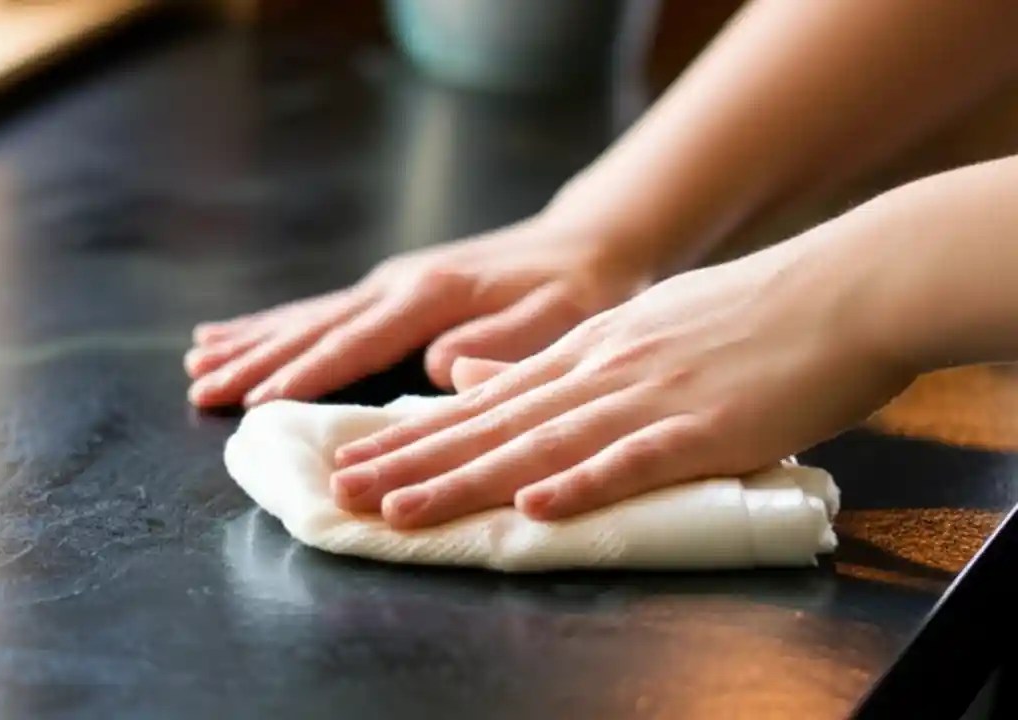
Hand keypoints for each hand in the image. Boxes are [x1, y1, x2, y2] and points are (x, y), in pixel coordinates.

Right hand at [185, 213, 652, 407]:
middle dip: (256, 360)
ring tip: (197, 363)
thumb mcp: (559, 318)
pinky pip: (320, 310)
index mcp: (433, 296)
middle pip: (315, 328)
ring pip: (306, 317)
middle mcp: (399, 284)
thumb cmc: (578, 290)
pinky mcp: (389, 288)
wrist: (583, 243)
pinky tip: (235, 333)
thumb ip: (499, 343)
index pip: (358, 341)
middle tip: (200, 389)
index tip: (256, 400)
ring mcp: (389, 283)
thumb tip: (435, 367)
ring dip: (251, 342)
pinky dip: (273, 324)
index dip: (306, 374)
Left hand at [328, 229, 914, 528]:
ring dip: (465, 480)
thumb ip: (562, 361)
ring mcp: (650, 397)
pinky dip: (583, 485)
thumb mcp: (637, 327)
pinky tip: (535, 510)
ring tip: (401, 509)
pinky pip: (634, 460)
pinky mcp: (706, 428)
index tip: (353, 461)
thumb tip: (483, 380)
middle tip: (342, 491)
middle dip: (410, 462)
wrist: (843, 289)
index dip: (412, 435)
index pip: (481, 403)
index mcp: (586, 351)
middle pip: (489, 425)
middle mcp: (600, 370)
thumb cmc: (745, 318)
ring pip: (540, 444)